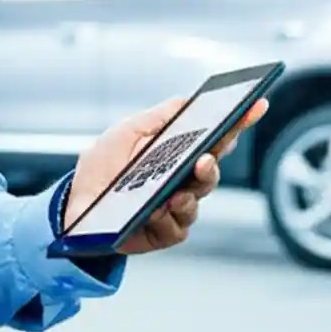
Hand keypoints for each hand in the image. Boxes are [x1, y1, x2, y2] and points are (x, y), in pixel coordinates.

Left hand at [63, 96, 268, 255]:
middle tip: (207, 157)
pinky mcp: (164, 231)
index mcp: (177, 153)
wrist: (74, 205)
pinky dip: (167, 217)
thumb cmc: (102, 167)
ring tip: (178, 190)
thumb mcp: (127, 133)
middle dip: (212, 163)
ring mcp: (175, 207)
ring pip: (197, 199)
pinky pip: (177, 226)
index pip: (214, 137)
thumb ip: (159, 118)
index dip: (238, 122)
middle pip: (211, 170)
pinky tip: (156, 210)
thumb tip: (189, 99)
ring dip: (190, 193)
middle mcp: (182, 180)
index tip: (255, 105)